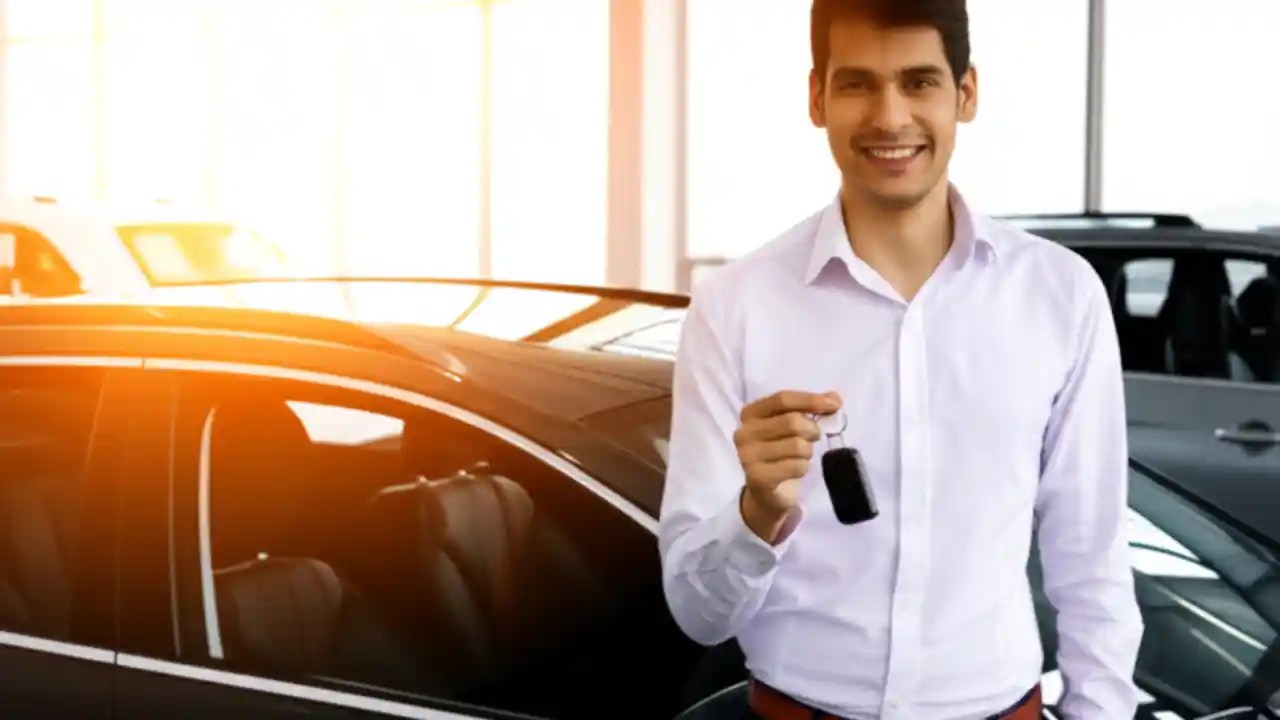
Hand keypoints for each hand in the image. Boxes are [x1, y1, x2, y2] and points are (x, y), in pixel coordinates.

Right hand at [735, 390, 841, 542]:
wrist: (766, 493)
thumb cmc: (780, 453)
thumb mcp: (792, 427)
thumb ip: (811, 409)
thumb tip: (834, 398)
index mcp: (750, 414)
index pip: (782, 399)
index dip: (810, 400)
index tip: (835, 404)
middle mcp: (743, 433)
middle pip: (791, 422)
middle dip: (812, 430)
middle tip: (814, 438)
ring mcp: (747, 457)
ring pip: (797, 445)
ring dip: (807, 452)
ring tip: (800, 457)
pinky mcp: (757, 478)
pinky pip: (796, 466)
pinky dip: (803, 468)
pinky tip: (795, 471)